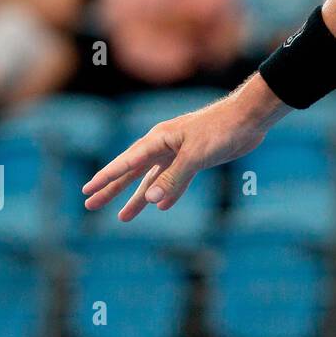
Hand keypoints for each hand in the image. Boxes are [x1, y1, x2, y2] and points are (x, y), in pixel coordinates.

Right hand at [81, 76, 285, 218]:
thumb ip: (173, 178)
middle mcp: (164, 146)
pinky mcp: (195, 160)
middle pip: (132, 172)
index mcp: (158, 140)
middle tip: (90, 204)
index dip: (106, 178)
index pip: (126, 163)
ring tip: (122, 218)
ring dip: (138, 197)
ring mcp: (179, 154)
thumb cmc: (221, 129)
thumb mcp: (195, 155)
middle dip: (112, 189)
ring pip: (152, 180)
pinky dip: (167, 194)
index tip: (87, 191)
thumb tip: (151, 201)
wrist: (248, 118)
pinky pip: (175, 181)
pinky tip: (159, 207)